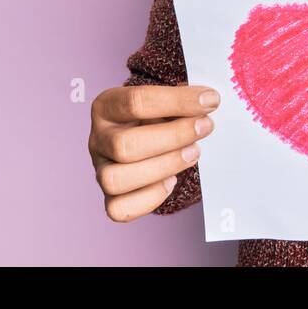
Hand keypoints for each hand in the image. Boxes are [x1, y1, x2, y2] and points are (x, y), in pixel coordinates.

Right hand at [88, 84, 218, 221]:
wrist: (148, 138)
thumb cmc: (157, 116)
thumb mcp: (165, 100)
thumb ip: (181, 99)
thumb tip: (207, 101)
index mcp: (106, 106)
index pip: (135, 101)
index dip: (176, 101)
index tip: (210, 100)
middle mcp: (97, 139)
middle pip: (124, 145)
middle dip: (173, 137)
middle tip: (205, 127)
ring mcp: (100, 171)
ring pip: (117, 180)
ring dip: (164, 166)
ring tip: (194, 152)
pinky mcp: (110, 199)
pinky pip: (119, 209)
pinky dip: (150, 197)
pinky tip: (171, 180)